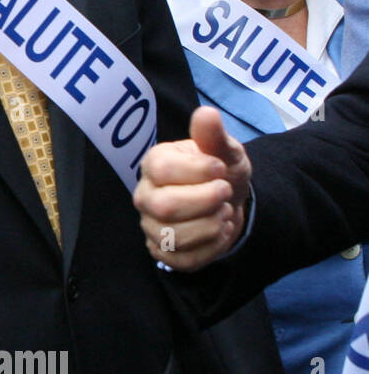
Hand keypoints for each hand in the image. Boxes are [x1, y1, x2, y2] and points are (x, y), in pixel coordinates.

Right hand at [134, 107, 251, 270]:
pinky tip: (219, 231)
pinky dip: (211, 248)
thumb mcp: (225, 151)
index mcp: (154, 165)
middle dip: (205, 201)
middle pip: (164, 207)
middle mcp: (145, 196)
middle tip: (224, 192)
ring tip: (223, 212)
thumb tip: (206, 113)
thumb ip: (214, 136)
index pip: (162, 170)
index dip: (197, 171)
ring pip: (174, 236)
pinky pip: (183, 260)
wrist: (228, 201)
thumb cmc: (220, 172)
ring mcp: (150, 226)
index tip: (219, 168)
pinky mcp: (162, 252)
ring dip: (211, 225)